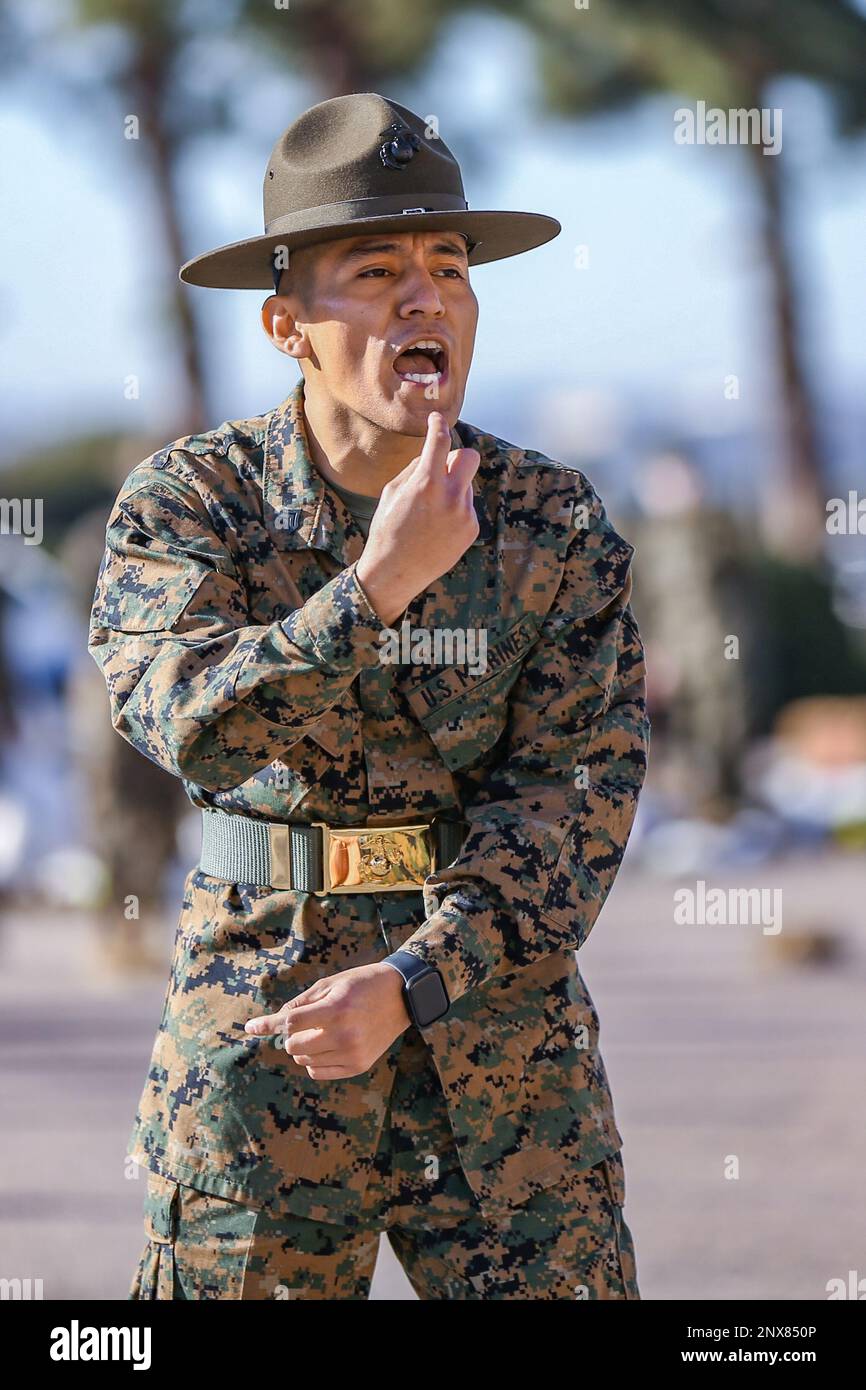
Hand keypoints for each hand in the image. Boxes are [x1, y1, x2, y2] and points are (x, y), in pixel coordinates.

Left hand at [243, 962, 410, 1078]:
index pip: (290, 1024)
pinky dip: (313, 1062)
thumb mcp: (329, 984)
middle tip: (305, 1023)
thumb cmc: (361, 984)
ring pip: (304, 1061)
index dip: (273, 1023)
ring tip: (320, 1032)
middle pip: (294, 1045)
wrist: (402, 997)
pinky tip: (325, 1046)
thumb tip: (266, 1023)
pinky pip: (318, 1072)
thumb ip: (298, 1004)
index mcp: (336, 1009)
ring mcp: (352, 1054)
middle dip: (292, 1034)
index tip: (252, 1027)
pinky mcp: (358, 1066)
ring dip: (303, 1048)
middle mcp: (344, 1035)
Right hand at [355, 410, 480, 625]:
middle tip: (444, 467)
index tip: (436, 419)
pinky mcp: (472, 529)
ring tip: (430, 513)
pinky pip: (466, 506)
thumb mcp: (392, 492)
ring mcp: (464, 514)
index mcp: (426, 483)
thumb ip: (416, 469)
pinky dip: (454, 510)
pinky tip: (437, 527)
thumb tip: (433, 453)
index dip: (437, 425)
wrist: (396, 572)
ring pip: (465, 484)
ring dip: (451, 489)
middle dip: (458, 457)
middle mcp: (450, 496)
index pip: (440, 441)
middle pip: (470, 457)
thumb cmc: (388, 529)